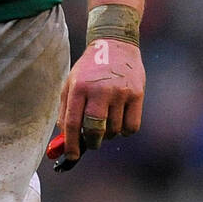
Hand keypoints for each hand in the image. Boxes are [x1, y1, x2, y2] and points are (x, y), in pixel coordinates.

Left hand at [57, 40, 143, 162]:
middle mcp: (100, 89)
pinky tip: (120, 120)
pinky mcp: (137, 93)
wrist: (114, 44)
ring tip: (108, 121)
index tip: (72, 156)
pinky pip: (132, 127)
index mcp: (79, 87)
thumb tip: (65, 141)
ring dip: (110, 134)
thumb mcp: (71, 83)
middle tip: (92, 142)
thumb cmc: (90, 69)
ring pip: (115, 130)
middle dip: (92, 142)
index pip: (73, 123)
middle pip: (95, 130)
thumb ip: (66, 111)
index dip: (71, 144)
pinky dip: (125, 130)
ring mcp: (120, 91)